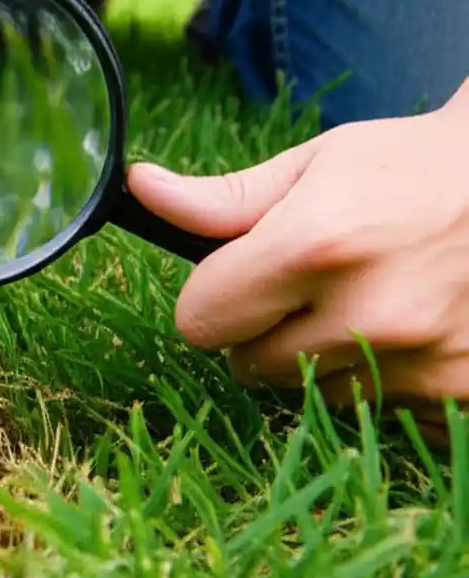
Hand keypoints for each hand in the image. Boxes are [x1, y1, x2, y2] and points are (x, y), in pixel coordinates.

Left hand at [128, 79, 468, 437]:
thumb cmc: (409, 169)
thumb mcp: (315, 165)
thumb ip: (223, 199)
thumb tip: (141, 190)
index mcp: (316, 246)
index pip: (200, 321)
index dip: (211, 298)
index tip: (238, 277)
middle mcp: (368, 313)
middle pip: (249, 367)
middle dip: (260, 332)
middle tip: (310, 286)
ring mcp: (421, 361)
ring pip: (313, 393)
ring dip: (323, 359)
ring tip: (369, 299)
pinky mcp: (461, 393)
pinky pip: (379, 411)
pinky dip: (382, 380)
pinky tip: (411, 327)